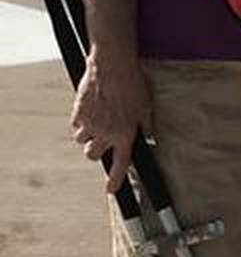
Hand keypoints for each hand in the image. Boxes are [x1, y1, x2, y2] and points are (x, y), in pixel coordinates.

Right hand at [69, 52, 149, 192]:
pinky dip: (81, 121)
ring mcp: (90, 123)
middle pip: (93, 155)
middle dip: (96, 150)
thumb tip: (148, 138)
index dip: (116, 179)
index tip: (111, 190)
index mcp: (126, 132)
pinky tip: (90, 109)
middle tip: (101, 139)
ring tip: (98, 119)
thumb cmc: (133, 84)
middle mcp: (106, 132)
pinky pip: (75, 125)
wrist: (113, 66)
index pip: (121, 162)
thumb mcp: (145, 106)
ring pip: (82, 141)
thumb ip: (144, 125)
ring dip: (88, 135)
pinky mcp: (78, 113)